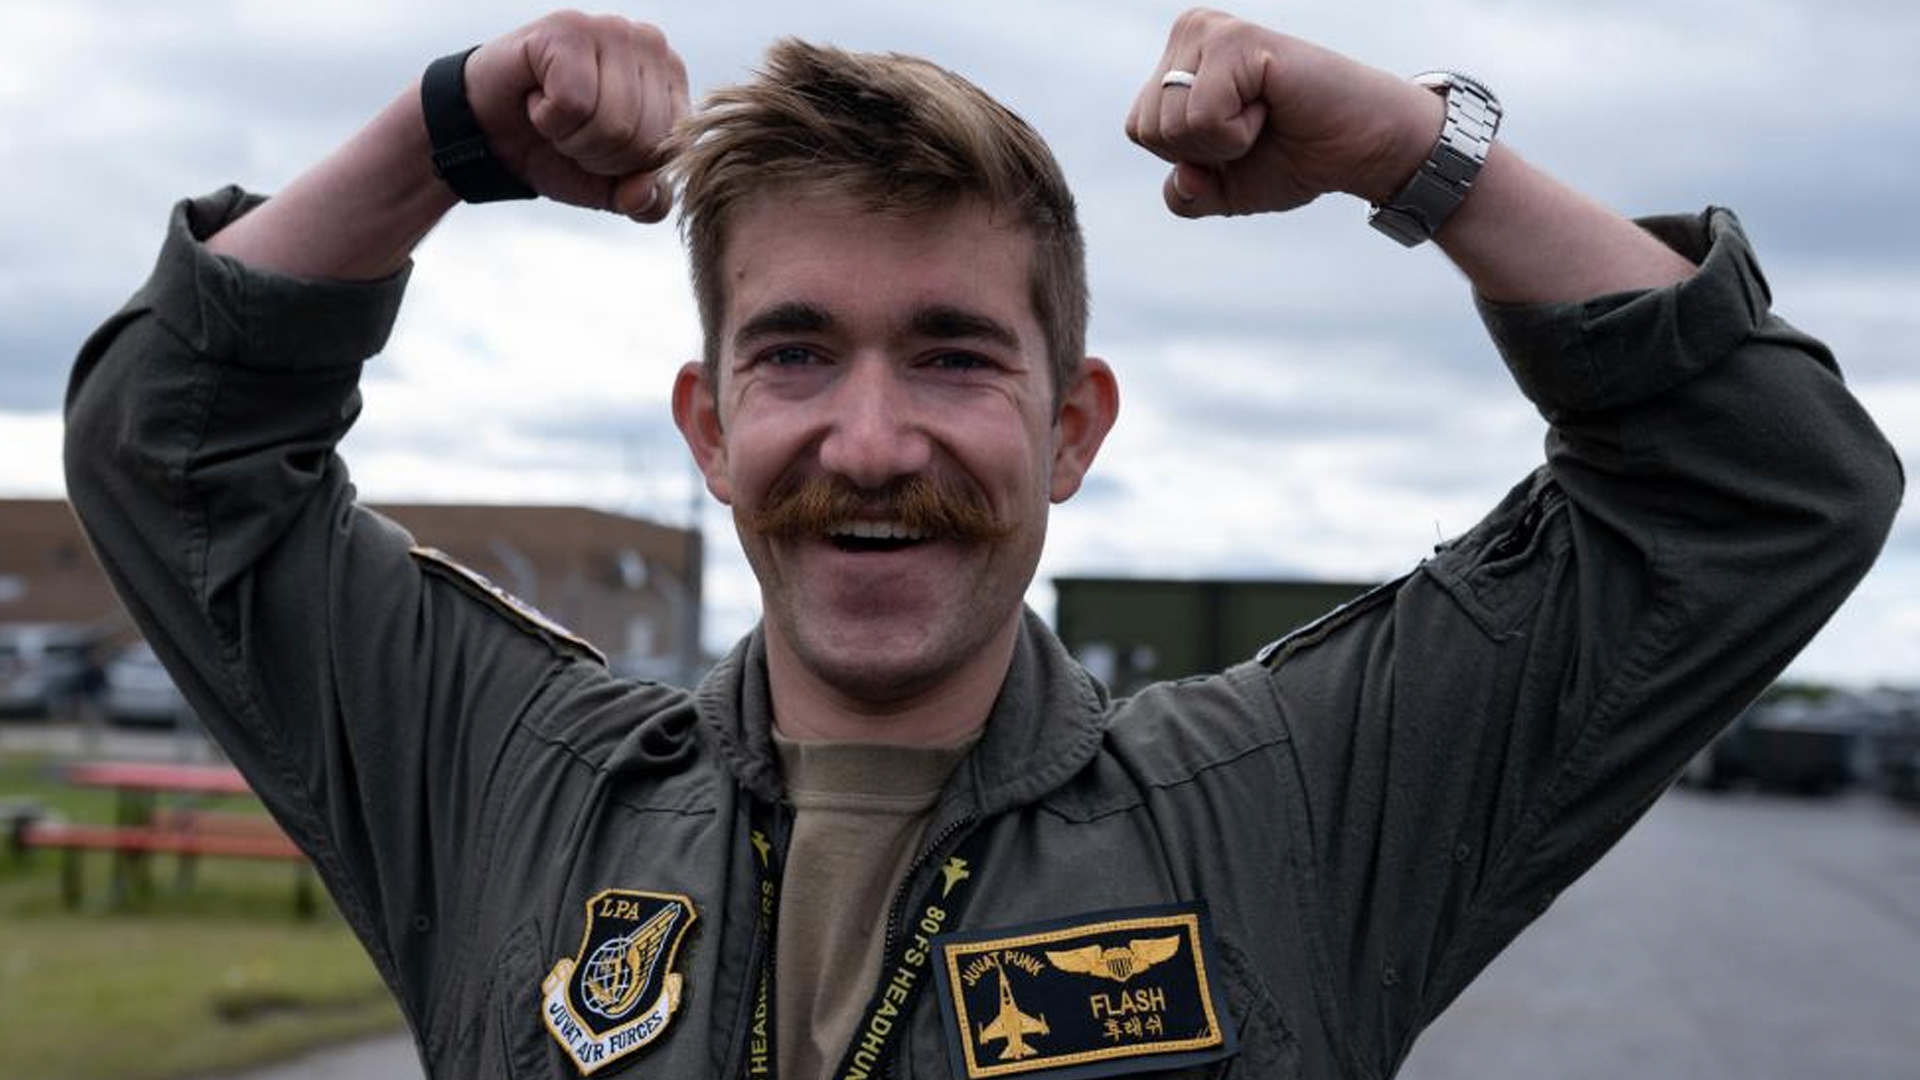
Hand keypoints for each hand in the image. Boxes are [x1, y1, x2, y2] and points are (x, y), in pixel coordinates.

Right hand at [463, 12, 689, 220]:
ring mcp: (612, 29)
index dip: (624, 167)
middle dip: (596, 153)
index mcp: (673, 79)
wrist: (491, 132)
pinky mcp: (568, 28)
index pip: (668, 150)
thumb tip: (644, 191)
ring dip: (570, 136)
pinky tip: (537, 97)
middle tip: (569, 129)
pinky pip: (573, 102)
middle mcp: (651, 45)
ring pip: (612, 122)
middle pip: (641, 137)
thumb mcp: (611, 187)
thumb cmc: (558, 150)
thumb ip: (647, 200)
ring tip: (555, 113)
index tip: (598, 146)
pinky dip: (548, 117)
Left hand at [1125, 8, 1440, 218]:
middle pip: (1147, 129)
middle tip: (1256, 128)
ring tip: (1265, 115)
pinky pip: (1201, 117)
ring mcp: (1210, 31)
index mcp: (1177, 61)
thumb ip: (1184, 194)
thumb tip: (1182, 177)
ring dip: (1223, 143)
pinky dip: (1237, 134)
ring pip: (1170, 124)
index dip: (1188, 158)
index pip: (1140, 131)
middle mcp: (1189, 33)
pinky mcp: (1236, 40)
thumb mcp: (1222, 190)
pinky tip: (1272, 106)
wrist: (1361, 148)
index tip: (1239, 139)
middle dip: (1203, 153)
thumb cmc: (1295, 158)